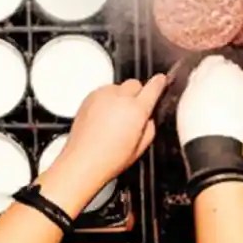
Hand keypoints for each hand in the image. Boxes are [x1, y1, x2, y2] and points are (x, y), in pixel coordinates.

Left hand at [47, 75, 166, 191]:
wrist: (81, 162)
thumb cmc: (109, 159)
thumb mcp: (140, 148)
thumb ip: (150, 127)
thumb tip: (148, 119)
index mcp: (136, 109)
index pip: (153, 87)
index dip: (159, 83)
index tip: (161, 81)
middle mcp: (119, 97)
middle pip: (135, 83)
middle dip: (137, 95)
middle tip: (133, 113)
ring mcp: (102, 95)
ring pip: (118, 87)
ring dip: (121, 97)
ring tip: (115, 119)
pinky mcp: (89, 97)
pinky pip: (103, 92)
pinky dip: (107, 100)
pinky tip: (103, 119)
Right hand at [176, 55, 242, 145]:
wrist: (214, 143)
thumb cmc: (194, 122)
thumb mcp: (186, 97)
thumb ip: (195, 81)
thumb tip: (200, 74)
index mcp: (211, 68)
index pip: (212, 60)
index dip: (209, 67)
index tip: (207, 74)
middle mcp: (230, 72)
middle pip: (229, 66)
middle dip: (224, 73)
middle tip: (217, 86)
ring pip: (242, 75)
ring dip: (237, 80)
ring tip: (229, 93)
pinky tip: (241, 97)